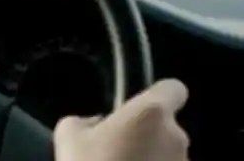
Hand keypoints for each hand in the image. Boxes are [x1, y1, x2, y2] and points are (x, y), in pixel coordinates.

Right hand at [54, 78, 189, 160]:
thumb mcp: (67, 139)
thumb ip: (83, 120)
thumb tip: (95, 123)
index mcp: (152, 113)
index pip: (174, 89)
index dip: (158, 97)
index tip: (139, 113)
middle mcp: (176, 136)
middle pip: (167, 128)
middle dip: (149, 139)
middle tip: (119, 155)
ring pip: (169, 156)